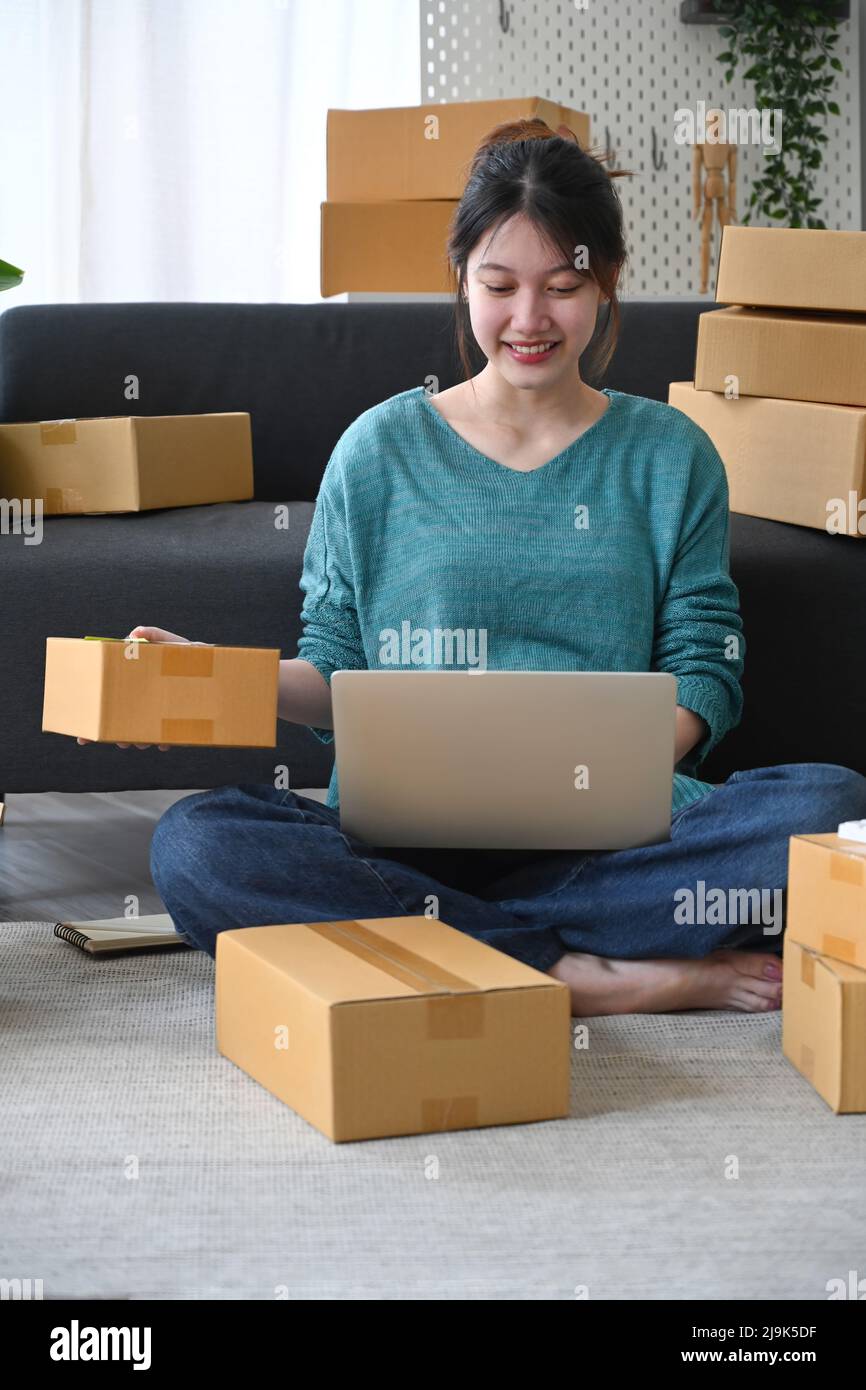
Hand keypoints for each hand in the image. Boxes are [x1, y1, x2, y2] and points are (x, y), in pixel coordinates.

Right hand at [76, 624, 199, 749]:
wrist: (221, 671)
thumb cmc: (192, 655)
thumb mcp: (173, 644)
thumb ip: (155, 635)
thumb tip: (135, 633)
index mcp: (135, 684)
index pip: (107, 704)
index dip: (91, 722)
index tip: (82, 736)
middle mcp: (144, 702)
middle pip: (120, 723)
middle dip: (116, 735)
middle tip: (119, 740)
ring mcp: (159, 714)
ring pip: (140, 735)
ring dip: (137, 740)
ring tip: (140, 741)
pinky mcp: (176, 725)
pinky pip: (166, 739)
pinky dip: (164, 742)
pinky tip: (165, 742)